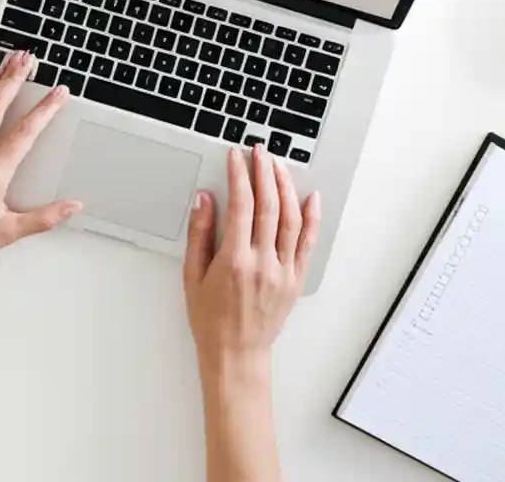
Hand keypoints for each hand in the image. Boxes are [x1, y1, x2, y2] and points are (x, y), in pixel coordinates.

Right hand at [184, 145, 320, 374]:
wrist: (236, 354)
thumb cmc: (210, 319)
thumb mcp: (192, 277)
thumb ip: (199, 234)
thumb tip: (204, 199)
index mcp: (234, 261)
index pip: (241, 205)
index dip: (239, 175)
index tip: (235, 156)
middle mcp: (262, 263)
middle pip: (269, 205)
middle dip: (264, 172)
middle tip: (259, 151)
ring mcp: (283, 271)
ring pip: (290, 218)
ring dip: (285, 187)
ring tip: (278, 165)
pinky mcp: (296, 279)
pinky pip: (307, 242)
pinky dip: (311, 217)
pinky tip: (310, 197)